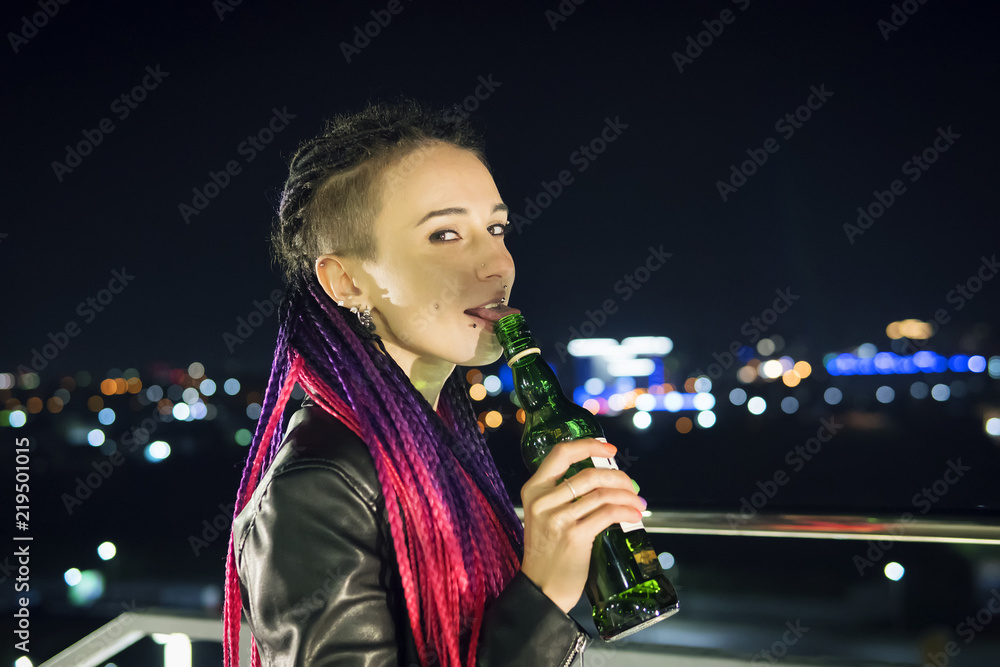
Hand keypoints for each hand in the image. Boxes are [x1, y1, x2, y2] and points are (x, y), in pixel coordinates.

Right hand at [518, 438, 645, 613]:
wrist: (541, 589)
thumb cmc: (547, 552)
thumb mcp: (544, 516)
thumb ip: (563, 496)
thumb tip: (605, 481)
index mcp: (533, 490)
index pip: (560, 453)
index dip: (588, 445)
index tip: (610, 450)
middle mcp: (542, 501)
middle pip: (589, 473)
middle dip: (618, 477)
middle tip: (631, 485)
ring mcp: (557, 518)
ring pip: (602, 493)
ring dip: (627, 495)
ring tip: (638, 502)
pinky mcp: (574, 536)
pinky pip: (608, 514)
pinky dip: (626, 511)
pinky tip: (634, 515)